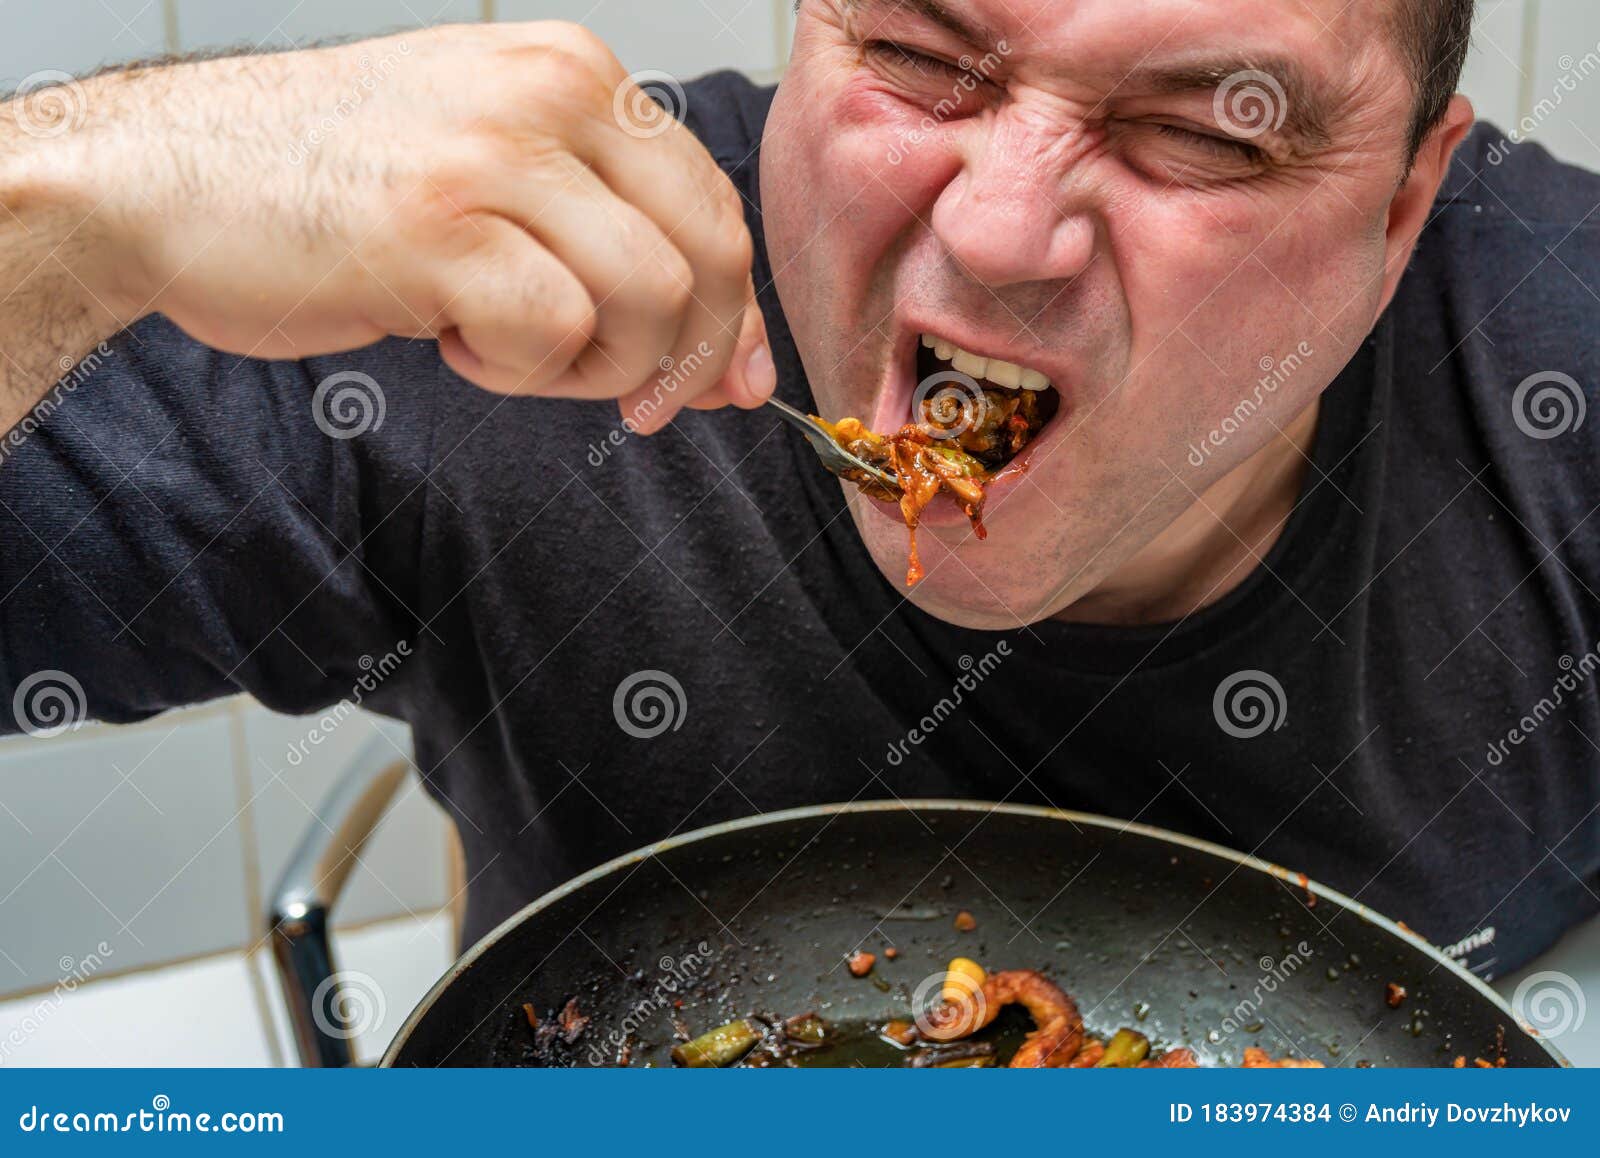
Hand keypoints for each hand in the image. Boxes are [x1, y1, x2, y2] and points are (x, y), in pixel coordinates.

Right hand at [68, 22, 773, 430]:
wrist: (166, 177)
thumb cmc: (337, 190)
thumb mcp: (495, 177)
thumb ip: (609, 239)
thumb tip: (726, 357)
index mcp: (574, 73)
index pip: (713, 202)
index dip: (732, 314)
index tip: (725, 381)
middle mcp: (549, 92)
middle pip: (706, 251)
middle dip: (689, 356)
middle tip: (639, 404)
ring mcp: (494, 154)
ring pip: (647, 296)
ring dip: (594, 366)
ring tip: (507, 351)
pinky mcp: (438, 225)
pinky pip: (556, 330)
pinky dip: (519, 370)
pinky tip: (451, 342)